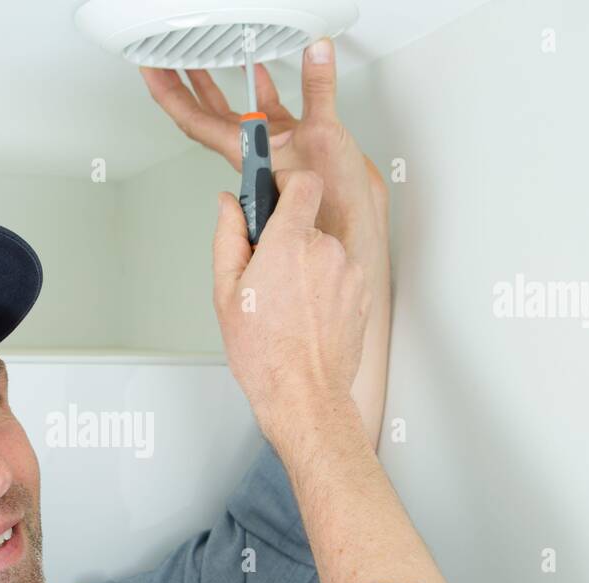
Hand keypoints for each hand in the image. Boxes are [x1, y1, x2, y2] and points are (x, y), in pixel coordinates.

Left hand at [139, 38, 386, 274]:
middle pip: (206, 115)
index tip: (153, 73)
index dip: (171, 95)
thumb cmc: (334, 205)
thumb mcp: (324, 135)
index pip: (196, 120)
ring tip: (201, 62)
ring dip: (217, 87)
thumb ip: (318, 91)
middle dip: (184, 87)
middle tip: (166, 64)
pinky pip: (267, 113)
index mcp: (246, 152)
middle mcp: (252, 152)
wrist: (355, 226)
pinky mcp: (291, 147)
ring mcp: (270, 150)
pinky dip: (260, 91)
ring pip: (233, 114)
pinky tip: (258, 74)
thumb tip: (316, 55)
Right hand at [211, 169, 370, 440]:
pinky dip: (323, 284)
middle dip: (287, 237)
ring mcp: (349, 272)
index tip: (273, 189)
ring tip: (286, 303)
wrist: (304, 395)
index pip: (302, 182)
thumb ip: (228, 237)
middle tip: (265, 272)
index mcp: (289, 244)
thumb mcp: (226, 293)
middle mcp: (326, 251)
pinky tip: (305, 314)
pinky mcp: (362, 292)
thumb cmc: (265, 355)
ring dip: (306, 264)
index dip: (287, 181)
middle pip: (308, 222)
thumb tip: (227, 206)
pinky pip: (339, 273)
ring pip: (324, 249)